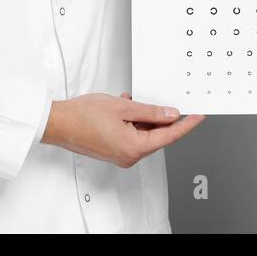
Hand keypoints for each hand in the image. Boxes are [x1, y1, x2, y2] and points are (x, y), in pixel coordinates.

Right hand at [40, 92, 206, 167]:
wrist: (57, 123)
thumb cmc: (82, 116)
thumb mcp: (123, 107)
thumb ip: (150, 111)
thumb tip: (171, 114)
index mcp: (134, 148)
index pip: (170, 136)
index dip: (187, 124)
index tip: (199, 116)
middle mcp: (129, 156)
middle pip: (155, 135)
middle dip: (158, 116)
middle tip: (161, 99)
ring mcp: (121, 155)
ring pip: (143, 134)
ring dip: (141, 117)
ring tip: (130, 101)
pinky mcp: (113, 151)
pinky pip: (131, 136)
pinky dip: (131, 122)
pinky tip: (123, 107)